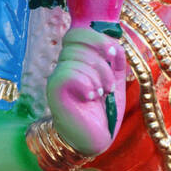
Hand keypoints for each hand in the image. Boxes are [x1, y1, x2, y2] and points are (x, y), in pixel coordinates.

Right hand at [45, 26, 126, 156]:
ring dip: (98, 76)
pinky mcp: (55, 90)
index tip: (113, 53)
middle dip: (101, 60)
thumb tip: (116, 46)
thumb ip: (116, 61)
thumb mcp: (115, 80)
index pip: (77, 32)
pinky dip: (86, 84)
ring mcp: (57, 76)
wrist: (92, 138)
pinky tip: (90, 97)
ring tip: (102, 93)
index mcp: (77, 59)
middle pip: (77, 41)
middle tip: (109, 83)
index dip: (96, 37)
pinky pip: (69, 73)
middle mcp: (64, 65)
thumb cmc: (102, 111)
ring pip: (77, 58)